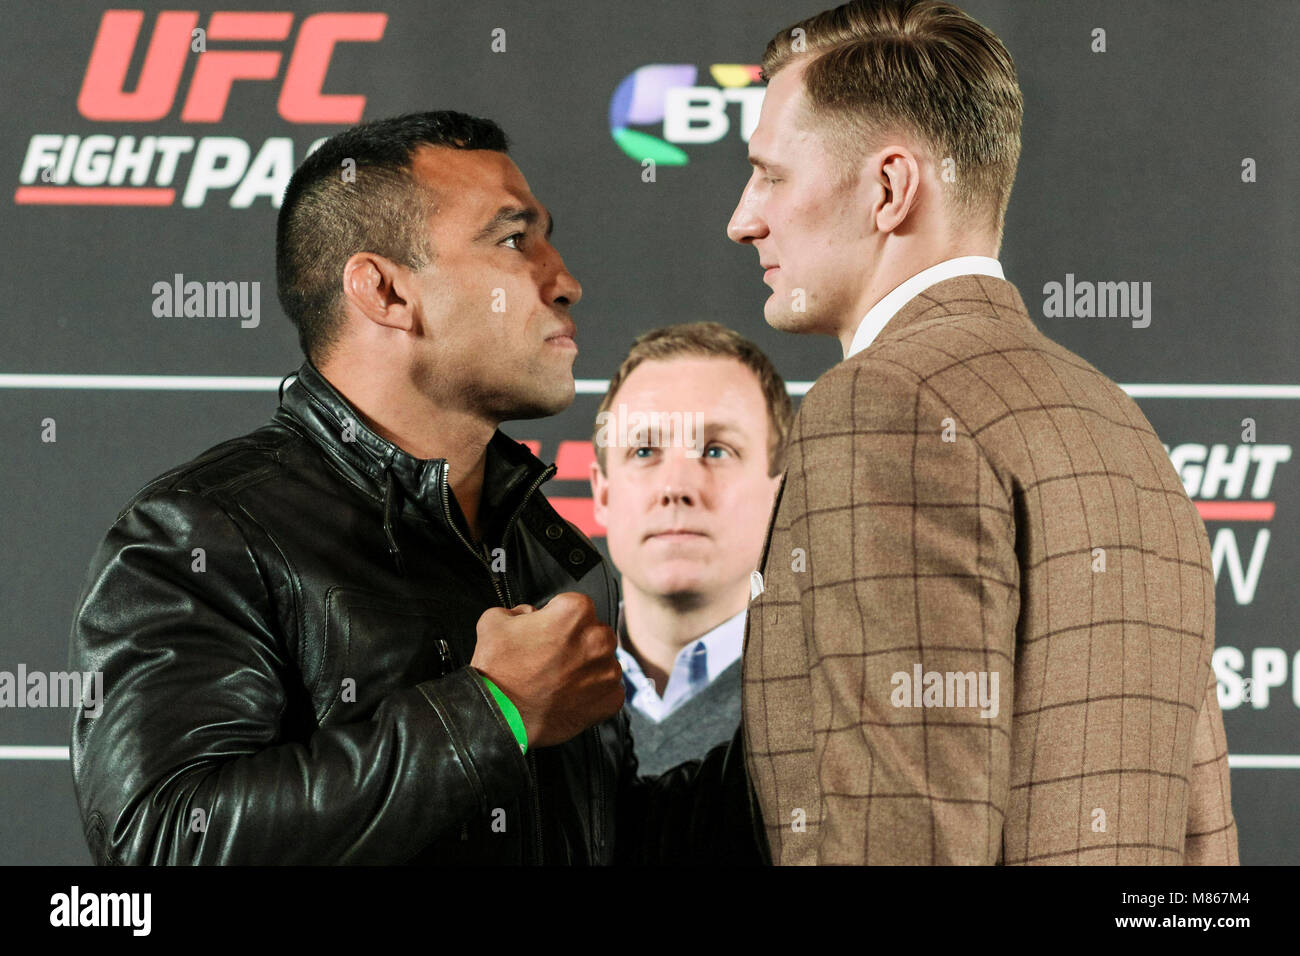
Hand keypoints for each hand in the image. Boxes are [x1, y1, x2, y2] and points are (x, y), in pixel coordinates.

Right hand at [470, 592, 623, 747]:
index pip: (577, 606)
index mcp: (575, 612)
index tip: (547, 633)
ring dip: (587, 668)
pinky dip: (594, 693)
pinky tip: (570, 697)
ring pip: (603, 661)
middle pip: (595, 633)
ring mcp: (607, 671)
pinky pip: (609, 689)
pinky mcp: (611, 699)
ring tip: (559, 681)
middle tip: (552, 659)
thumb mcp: (494, 621)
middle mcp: (599, 638)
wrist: (500, 718)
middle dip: (577, 642)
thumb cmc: (497, 670)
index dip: (558, 619)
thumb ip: (519, 609)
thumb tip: (532, 614)